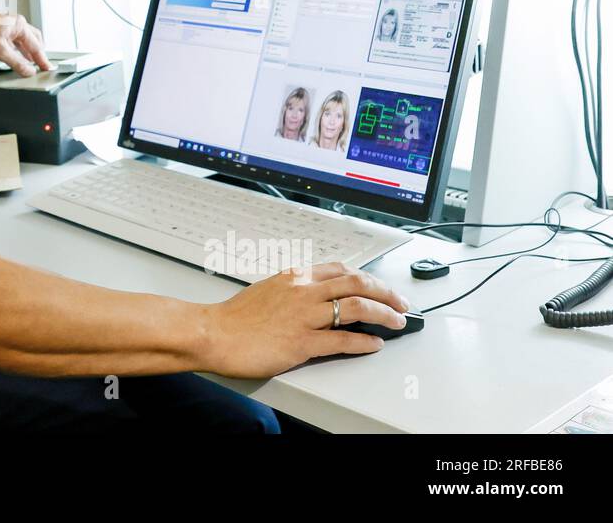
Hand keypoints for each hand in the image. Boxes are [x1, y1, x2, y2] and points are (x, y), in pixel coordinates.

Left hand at [0, 10, 51, 76]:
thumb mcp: (0, 52)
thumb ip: (17, 63)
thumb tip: (28, 70)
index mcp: (19, 25)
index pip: (36, 45)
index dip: (42, 59)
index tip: (47, 68)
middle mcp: (15, 23)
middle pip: (33, 40)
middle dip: (37, 54)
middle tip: (41, 66)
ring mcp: (6, 25)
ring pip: (23, 41)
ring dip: (26, 53)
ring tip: (29, 65)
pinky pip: (14, 41)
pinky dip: (17, 50)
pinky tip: (15, 58)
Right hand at [195, 263, 411, 378]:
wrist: (212, 333)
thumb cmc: (234, 317)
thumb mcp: (266, 290)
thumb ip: (292, 290)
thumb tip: (313, 297)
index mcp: (294, 277)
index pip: (340, 269)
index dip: (366, 277)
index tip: (379, 285)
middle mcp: (302, 291)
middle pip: (356, 282)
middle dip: (385, 292)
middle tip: (400, 302)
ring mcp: (303, 316)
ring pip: (356, 306)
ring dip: (383, 313)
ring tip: (397, 321)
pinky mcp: (302, 342)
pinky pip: (342, 339)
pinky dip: (364, 341)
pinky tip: (374, 344)